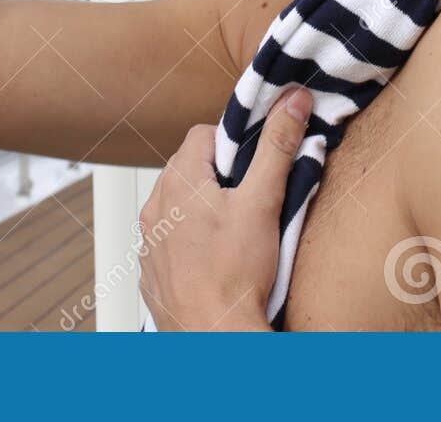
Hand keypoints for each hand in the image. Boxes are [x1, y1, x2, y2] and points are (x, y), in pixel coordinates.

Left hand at [137, 86, 311, 330]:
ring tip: (235, 232)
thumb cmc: (234, 275)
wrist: (214, 339)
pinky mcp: (151, 272)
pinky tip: (216, 259)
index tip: (254, 163)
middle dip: (220, 175)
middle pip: (189, 168)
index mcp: (177, 182)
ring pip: (177, 205)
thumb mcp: (262, 202)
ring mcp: (148, 243)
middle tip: (251, 197)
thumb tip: (292, 101)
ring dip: (203, 208)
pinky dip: (190, 241)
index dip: (232, 142)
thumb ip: (276, 146)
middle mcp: (154, 208)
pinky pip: (169, 241)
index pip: (202, 134)